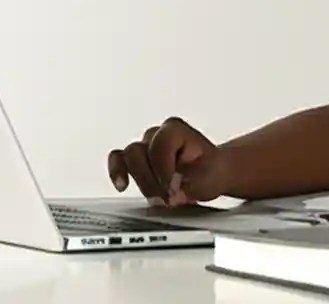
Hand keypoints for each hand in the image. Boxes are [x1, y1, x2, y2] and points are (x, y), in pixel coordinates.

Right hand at [107, 117, 233, 206]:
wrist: (211, 173)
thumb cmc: (211, 170)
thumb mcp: (210, 179)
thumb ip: (191, 186)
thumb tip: (172, 195)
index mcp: (177, 131)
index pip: (160, 144)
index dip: (163, 169)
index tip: (172, 189)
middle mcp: (158, 134)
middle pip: (139, 151)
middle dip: (151, 179)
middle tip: (166, 198)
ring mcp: (145, 145)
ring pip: (128, 157)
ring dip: (140, 180)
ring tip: (154, 197)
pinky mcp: (136, 160)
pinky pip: (118, 160)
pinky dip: (117, 172)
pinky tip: (123, 186)